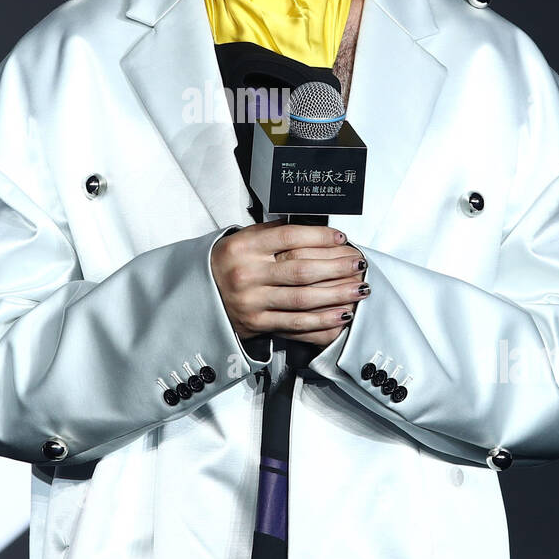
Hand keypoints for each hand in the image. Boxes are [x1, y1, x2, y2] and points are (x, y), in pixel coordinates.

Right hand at [211, 219, 368, 348]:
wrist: (198, 295)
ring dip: (337, 294)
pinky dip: (323, 321)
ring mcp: (252, 301)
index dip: (321, 237)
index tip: (342, 239)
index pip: (290, 237)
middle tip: (359, 264)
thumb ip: (275, 234)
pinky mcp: (257, 324)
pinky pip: (297, 324)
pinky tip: (341, 314)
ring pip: (304, 299)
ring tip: (359, 288)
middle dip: (337, 267)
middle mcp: (247, 273)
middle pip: (302, 269)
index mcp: (244, 246)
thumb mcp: (244, 240)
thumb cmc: (228, 263)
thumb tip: (319, 234)